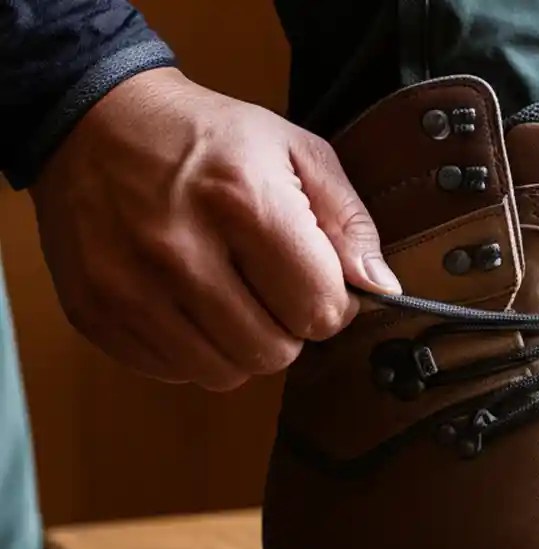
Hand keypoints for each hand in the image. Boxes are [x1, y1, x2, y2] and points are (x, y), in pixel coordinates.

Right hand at [30, 68, 399, 391]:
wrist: (95, 122)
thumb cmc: (206, 138)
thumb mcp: (295, 152)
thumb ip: (348, 220)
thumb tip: (381, 286)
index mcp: (242, 202)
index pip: (318, 309)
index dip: (331, 304)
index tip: (317, 282)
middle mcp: (180, 248)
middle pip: (274, 351)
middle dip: (287, 327)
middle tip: (271, 288)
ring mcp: (131, 286)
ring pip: (225, 373)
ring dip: (241, 345)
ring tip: (231, 296)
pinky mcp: (96, 312)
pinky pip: (173, 372)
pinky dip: (192, 349)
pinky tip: (188, 303)